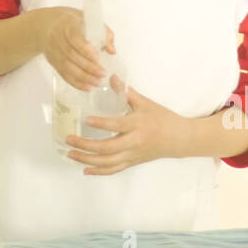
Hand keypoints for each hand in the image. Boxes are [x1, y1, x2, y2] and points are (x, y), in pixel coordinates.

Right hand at [37, 6, 115, 90]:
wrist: (47, 26)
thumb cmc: (72, 22)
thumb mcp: (87, 20)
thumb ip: (103, 33)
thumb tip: (112, 50)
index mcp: (67, 24)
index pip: (74, 37)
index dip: (85, 49)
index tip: (98, 57)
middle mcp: (57, 38)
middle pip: (71, 55)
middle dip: (88, 66)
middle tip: (102, 73)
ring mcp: (53, 51)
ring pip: (67, 66)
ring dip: (83, 77)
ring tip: (97, 82)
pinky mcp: (53, 61)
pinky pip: (63, 74)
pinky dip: (76, 82)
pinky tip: (87, 87)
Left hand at [66, 79, 185, 173]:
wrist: (178, 139)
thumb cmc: (162, 118)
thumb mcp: (145, 103)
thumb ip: (126, 92)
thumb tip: (111, 77)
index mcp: (137, 125)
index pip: (116, 125)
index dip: (101, 124)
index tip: (86, 119)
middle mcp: (133, 142)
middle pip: (107, 148)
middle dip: (86, 145)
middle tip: (69, 139)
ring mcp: (132, 155)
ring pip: (107, 162)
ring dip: (87, 160)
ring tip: (71, 153)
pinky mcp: (132, 162)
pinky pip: (114, 170)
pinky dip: (99, 171)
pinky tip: (85, 170)